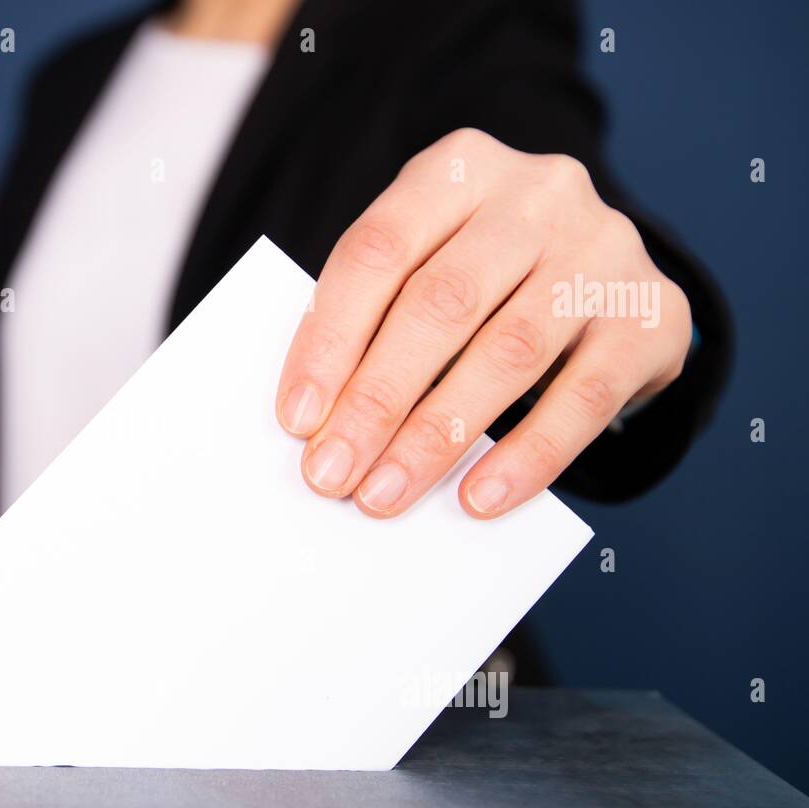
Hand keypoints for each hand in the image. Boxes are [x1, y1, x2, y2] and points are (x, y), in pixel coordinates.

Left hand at [276, 128, 692, 518]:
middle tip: (331, 472)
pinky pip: (586, 397)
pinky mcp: (653, 313)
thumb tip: (319, 419)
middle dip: (376, 399)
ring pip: (509, 351)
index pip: (378, 250)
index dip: (329, 338)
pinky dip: (527, 455)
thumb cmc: (484, 278)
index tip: (296, 418)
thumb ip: (377, 317)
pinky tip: (479, 497)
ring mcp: (602, 249)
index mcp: (459, 168)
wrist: (603, 272)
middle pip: (441, 303)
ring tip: (386, 494)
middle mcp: (537, 195)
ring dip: (436, 436)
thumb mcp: (427, 264)